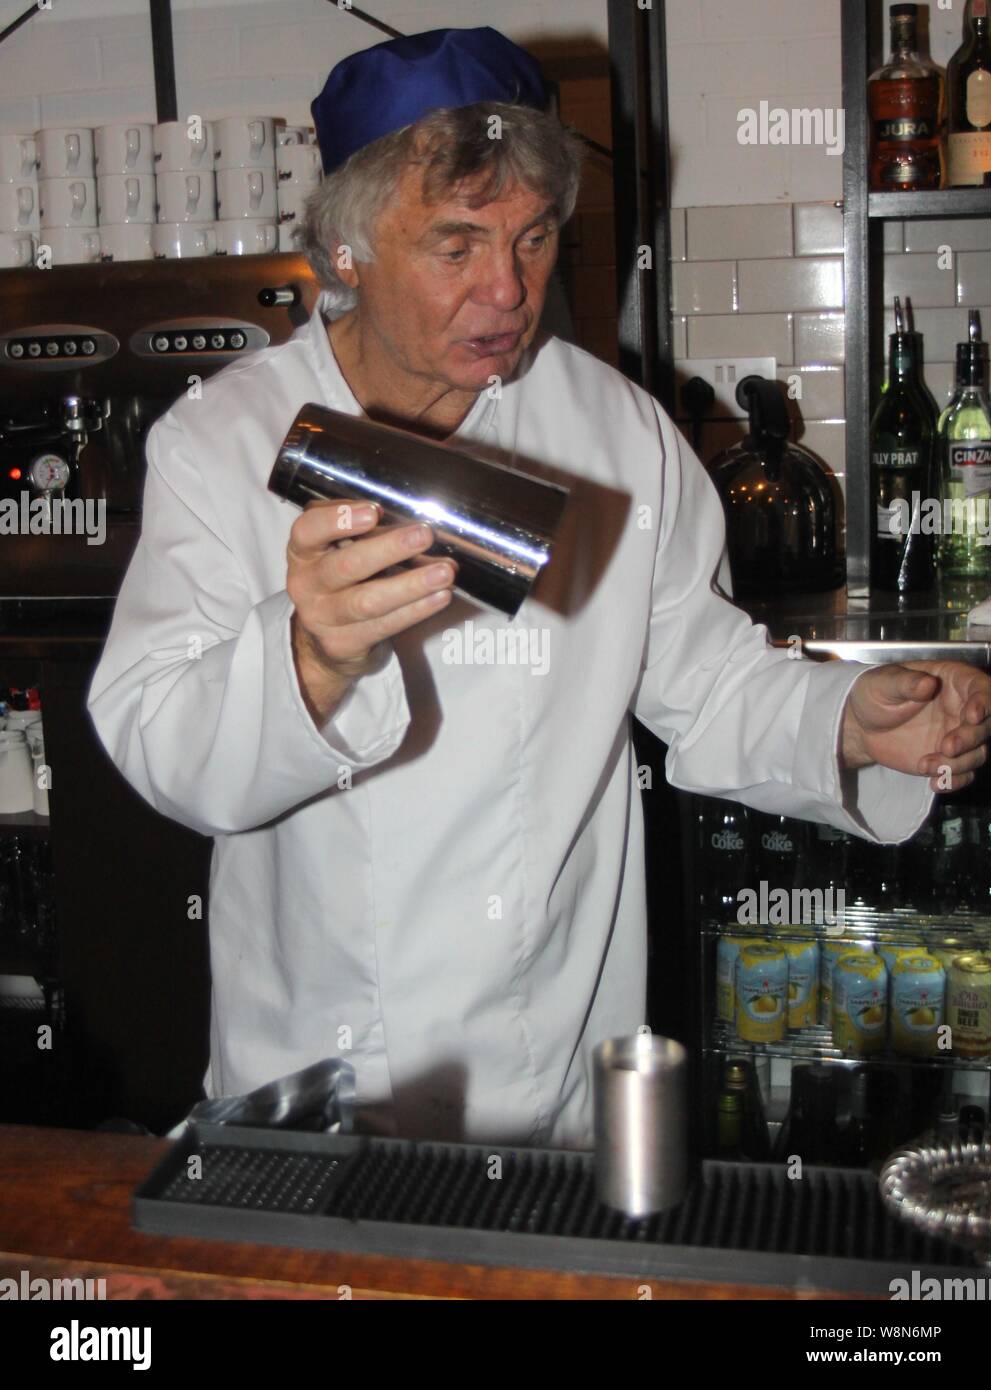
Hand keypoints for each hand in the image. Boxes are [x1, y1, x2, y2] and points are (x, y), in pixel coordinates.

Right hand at [286, 499, 455, 724]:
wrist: (323, 636)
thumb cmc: (339, 579)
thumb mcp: (340, 549)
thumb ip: (368, 533)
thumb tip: (417, 525)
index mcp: (303, 550)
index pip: (308, 530)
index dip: (339, 520)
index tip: (374, 511)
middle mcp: (306, 583)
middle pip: (346, 566)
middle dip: (389, 549)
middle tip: (424, 535)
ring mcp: (322, 617)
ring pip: (368, 601)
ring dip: (411, 584)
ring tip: (444, 572)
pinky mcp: (343, 643)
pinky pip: (384, 625)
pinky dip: (416, 609)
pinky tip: (439, 596)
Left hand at [840, 660, 990, 790]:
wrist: (861, 726)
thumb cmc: (874, 694)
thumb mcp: (884, 682)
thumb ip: (907, 682)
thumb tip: (928, 683)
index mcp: (953, 681)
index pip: (982, 688)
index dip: (984, 703)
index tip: (972, 716)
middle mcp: (962, 708)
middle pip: (986, 725)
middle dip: (971, 738)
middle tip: (946, 746)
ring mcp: (958, 735)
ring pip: (978, 753)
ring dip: (957, 763)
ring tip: (925, 764)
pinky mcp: (949, 758)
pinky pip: (964, 773)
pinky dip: (953, 781)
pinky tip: (934, 782)